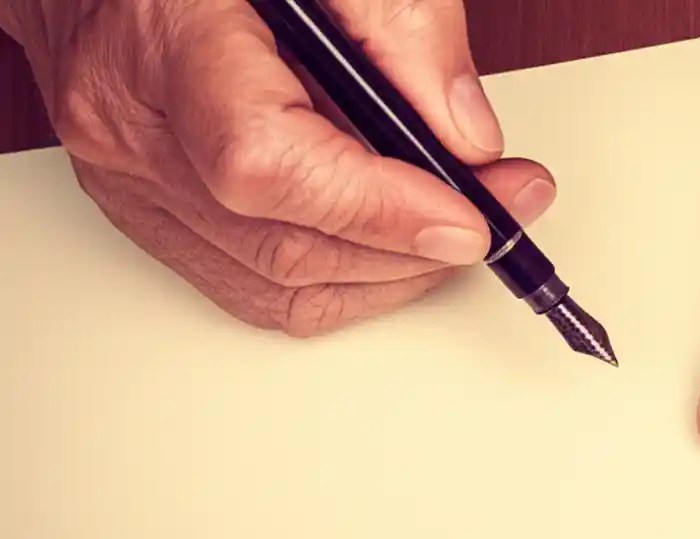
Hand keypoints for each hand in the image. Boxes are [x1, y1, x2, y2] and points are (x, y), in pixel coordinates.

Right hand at [5, 0, 553, 335]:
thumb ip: (404, 30)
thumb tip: (469, 138)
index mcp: (163, 45)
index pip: (269, 165)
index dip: (382, 209)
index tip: (469, 216)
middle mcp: (133, 134)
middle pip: (288, 243)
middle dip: (418, 243)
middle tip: (505, 208)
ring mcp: (134, 188)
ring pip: (279, 283)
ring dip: (391, 271)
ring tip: (461, 221)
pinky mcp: (151, 217)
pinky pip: (255, 287)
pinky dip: (341, 279)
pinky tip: (394, 244)